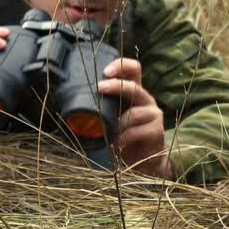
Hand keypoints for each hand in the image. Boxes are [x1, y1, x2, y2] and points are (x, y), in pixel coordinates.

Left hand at [97, 58, 172, 178]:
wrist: (143, 162)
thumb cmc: (123, 138)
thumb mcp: (111, 119)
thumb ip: (101, 109)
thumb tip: (71, 103)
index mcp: (134, 92)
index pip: (133, 69)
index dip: (120, 66)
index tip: (105, 72)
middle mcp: (145, 99)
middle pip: (134, 86)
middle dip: (116, 86)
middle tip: (100, 88)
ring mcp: (153, 114)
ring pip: (133, 113)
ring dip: (116, 124)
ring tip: (106, 134)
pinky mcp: (157, 130)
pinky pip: (137, 131)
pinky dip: (123, 138)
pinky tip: (116, 144)